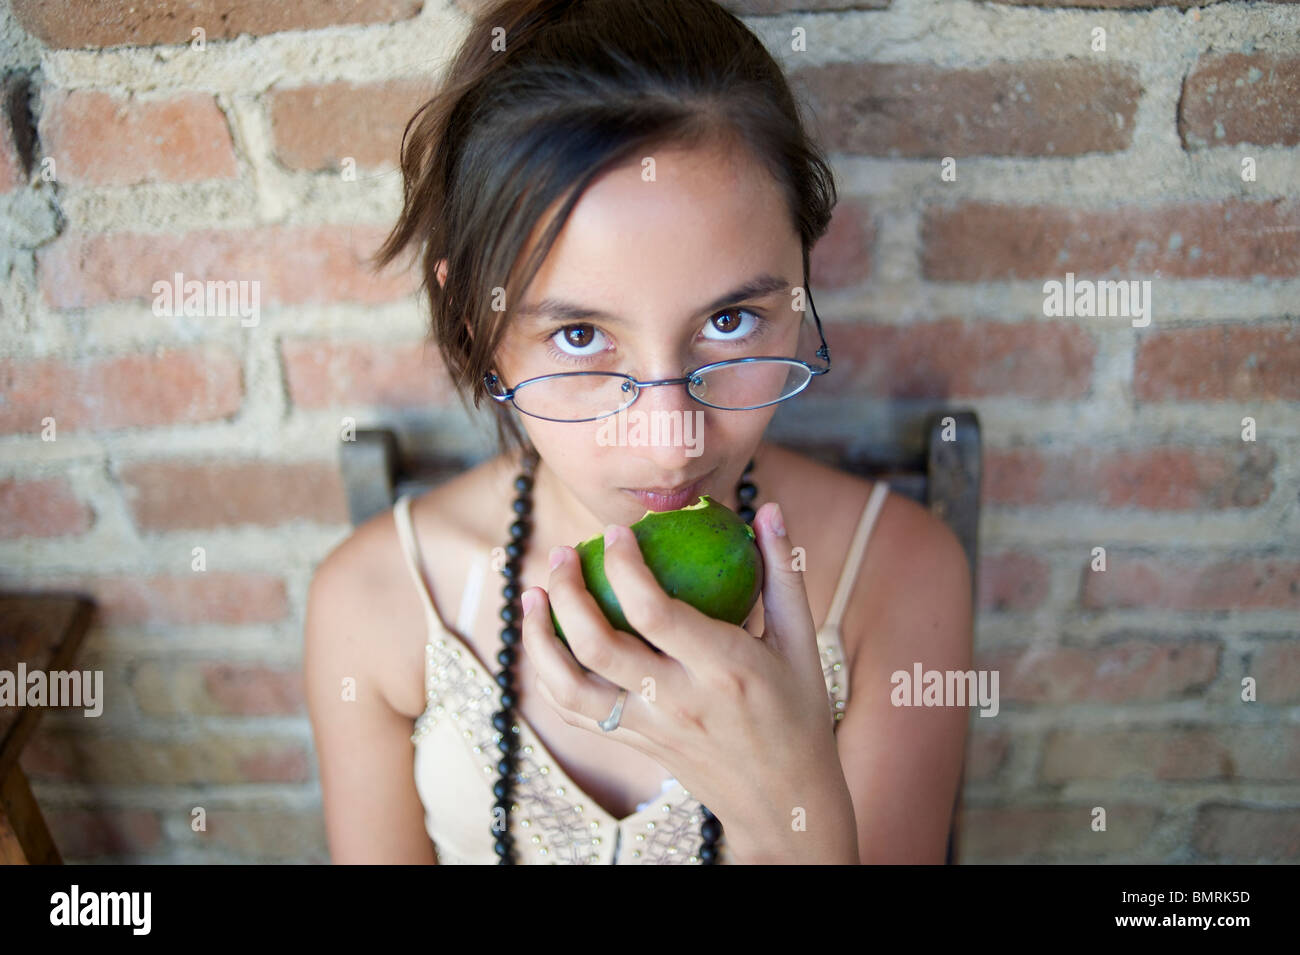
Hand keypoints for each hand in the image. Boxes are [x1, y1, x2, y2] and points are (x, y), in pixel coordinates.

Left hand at [519, 501, 857, 862]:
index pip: (655, 612)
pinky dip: (548, 675)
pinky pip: (575, 711)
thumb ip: (783, 572)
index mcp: (724, 667)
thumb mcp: (801, 642)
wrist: (784, 800)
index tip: (616, 531)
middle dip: (567, 591)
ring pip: (571, 686)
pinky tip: (545, 639)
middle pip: (598, 645)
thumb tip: (769, 508)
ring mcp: (650, 727)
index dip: (625, 567)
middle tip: (563, 553)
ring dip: (539, 637)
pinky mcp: (635, 743)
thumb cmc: (798, 712)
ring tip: (532, 594)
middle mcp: (679, 700)